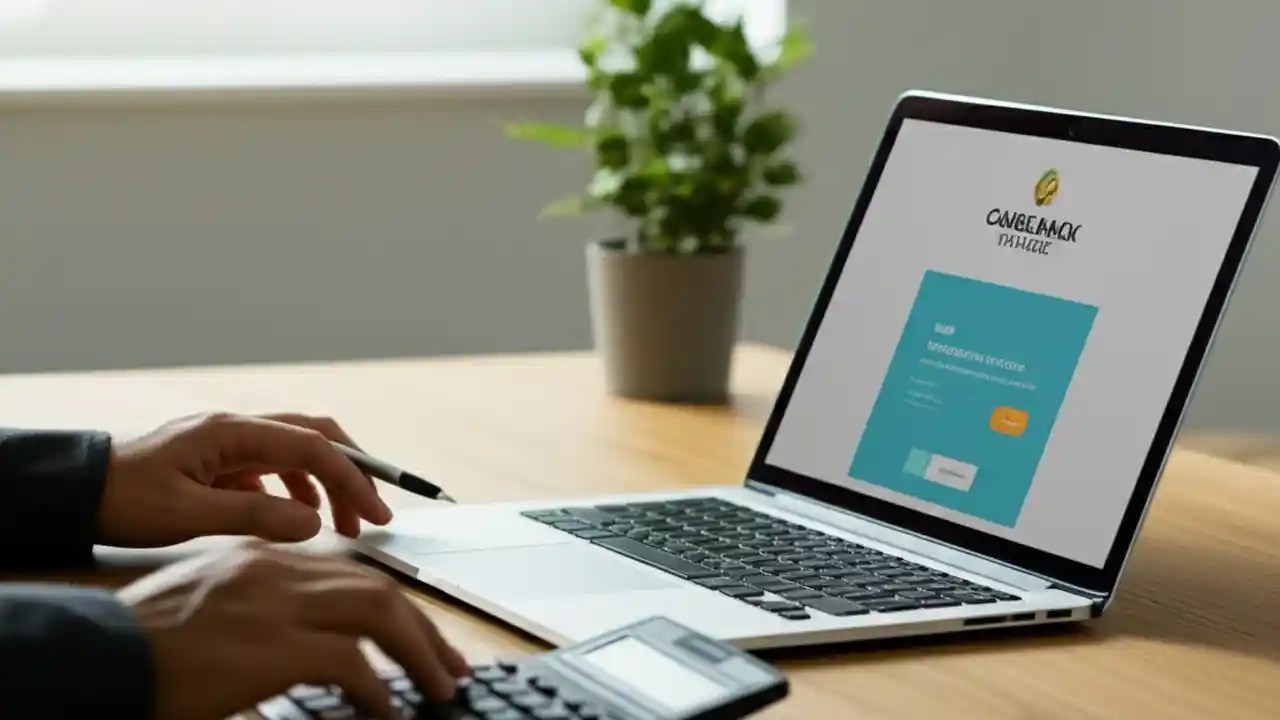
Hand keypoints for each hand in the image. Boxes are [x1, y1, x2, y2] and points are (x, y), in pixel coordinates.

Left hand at [99, 412, 393, 546]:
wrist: (75, 491)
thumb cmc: (123, 500)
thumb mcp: (189, 516)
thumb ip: (256, 518)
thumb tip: (315, 522)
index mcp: (232, 432)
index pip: (312, 447)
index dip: (352, 479)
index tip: (376, 514)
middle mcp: (236, 428)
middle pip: (315, 438)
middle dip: (351, 474)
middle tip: (375, 514)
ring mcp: (228, 442)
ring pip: (297, 453)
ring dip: (326, 486)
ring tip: (340, 526)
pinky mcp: (219, 460)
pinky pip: (272, 469)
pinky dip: (294, 492)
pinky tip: (294, 519)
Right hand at [118, 543, 469, 719]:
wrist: (98, 657)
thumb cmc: (147, 647)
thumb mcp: (216, 611)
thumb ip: (269, 613)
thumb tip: (325, 649)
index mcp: (262, 557)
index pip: (350, 572)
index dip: (395, 606)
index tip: (419, 635)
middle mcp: (275, 568)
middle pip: (376, 588)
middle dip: (423, 628)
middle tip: (450, 664)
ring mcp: (275, 602)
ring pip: (378, 613)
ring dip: (419, 652)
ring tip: (440, 685)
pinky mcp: (271, 643)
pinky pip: (350, 661)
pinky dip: (379, 687)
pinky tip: (388, 710)